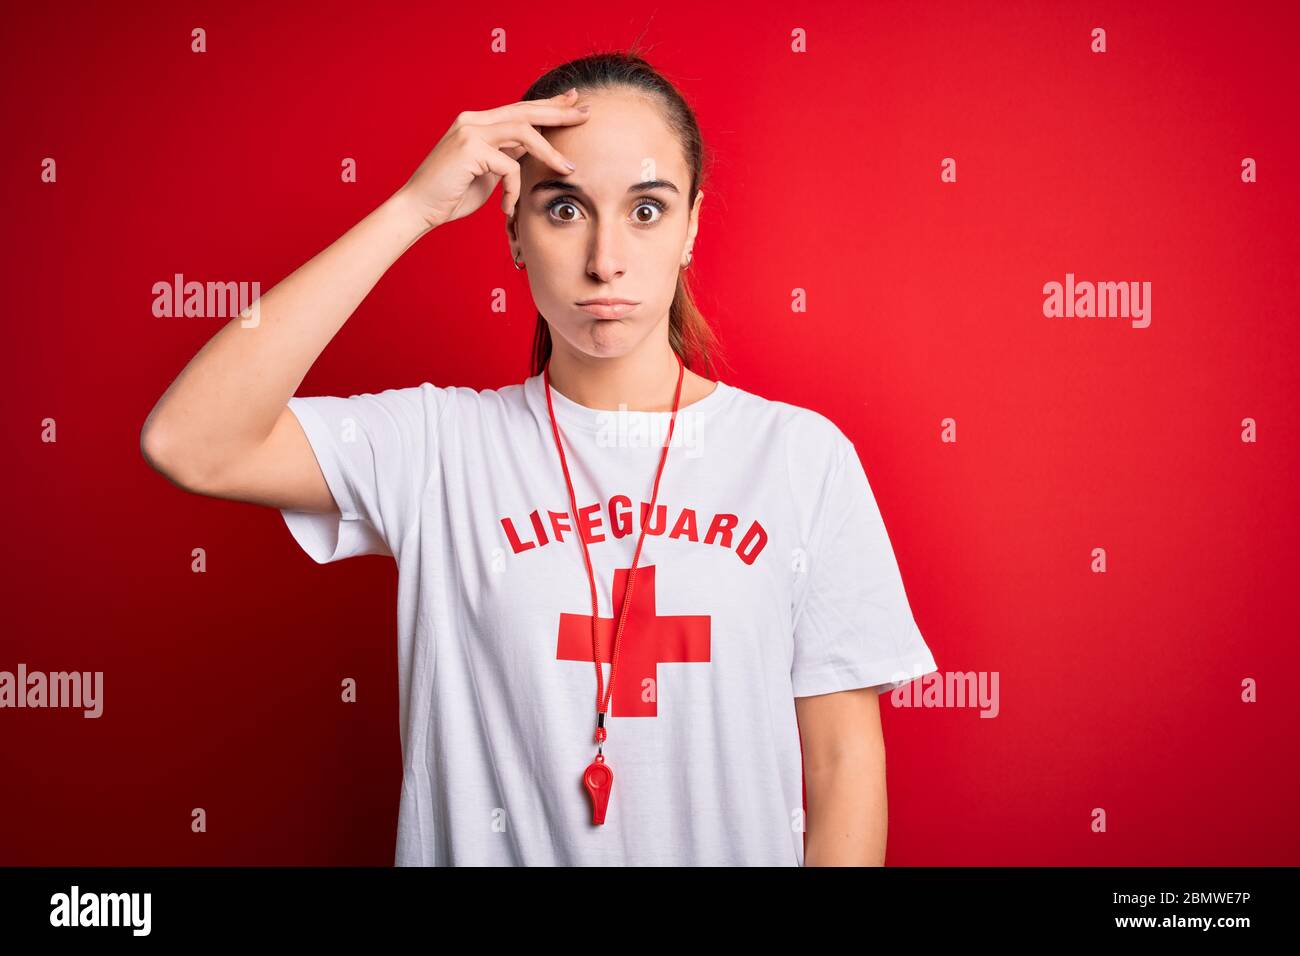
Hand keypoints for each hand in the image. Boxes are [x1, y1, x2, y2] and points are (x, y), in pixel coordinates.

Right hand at [393, 89, 589, 233]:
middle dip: (559, 111)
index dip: (548, 104)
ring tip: (569, 169)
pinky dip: (514, 189)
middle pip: (526, 110)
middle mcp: (473, 120)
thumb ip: (506, 158)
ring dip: (550, 151)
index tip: (573, 101)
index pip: (520, 109)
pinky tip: (508, 209)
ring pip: (523, 132)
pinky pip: (509, 166)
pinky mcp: (470, 149)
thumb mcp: (486, 174)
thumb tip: (531, 152)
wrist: (417, 208)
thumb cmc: (450, 195)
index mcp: (477, 123)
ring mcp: (470, 131)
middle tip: (586, 113)